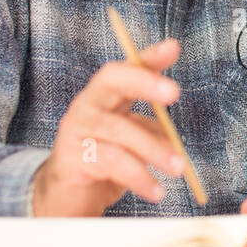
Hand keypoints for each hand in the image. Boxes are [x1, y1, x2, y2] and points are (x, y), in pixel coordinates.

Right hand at [33, 38, 184, 215]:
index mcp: (107, 96)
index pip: (128, 68)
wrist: (67, 199)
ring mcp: (75, 129)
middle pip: (113, 80)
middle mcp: (88, 105)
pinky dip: (139, 178)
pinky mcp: (70, 159)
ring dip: (154, 150)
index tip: (172, 47)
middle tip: (174, 93)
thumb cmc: (105, 163)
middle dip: (144, 82)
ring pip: (119, 130)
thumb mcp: (134, 142)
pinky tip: (156, 191)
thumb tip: (174, 141)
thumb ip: (152, 132)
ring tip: (179, 168)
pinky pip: (111, 163)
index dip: (149, 57)